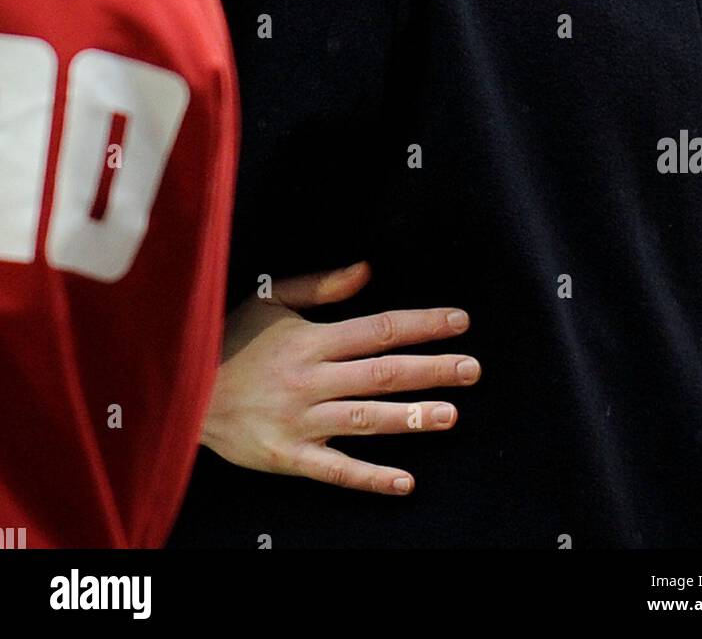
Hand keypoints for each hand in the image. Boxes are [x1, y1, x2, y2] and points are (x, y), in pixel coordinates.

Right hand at [201, 261, 480, 493]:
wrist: (178, 390)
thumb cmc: (228, 340)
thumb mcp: (269, 300)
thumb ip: (321, 287)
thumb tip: (368, 269)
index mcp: (309, 339)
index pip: (379, 328)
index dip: (422, 324)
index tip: (460, 322)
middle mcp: (310, 379)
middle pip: (382, 373)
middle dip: (431, 370)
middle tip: (473, 369)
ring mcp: (300, 420)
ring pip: (365, 420)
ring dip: (411, 418)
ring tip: (452, 415)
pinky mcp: (287, 456)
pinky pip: (335, 468)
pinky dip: (371, 477)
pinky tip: (405, 481)